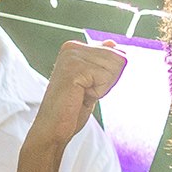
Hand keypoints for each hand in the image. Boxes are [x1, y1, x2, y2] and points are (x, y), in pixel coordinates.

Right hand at [26, 41, 126, 155]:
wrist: (53, 128)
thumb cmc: (71, 109)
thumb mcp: (92, 81)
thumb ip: (101, 61)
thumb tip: (112, 43)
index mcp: (75, 48)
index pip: (116, 53)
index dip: (110, 76)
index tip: (89, 87)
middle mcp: (72, 48)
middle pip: (117, 58)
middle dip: (108, 81)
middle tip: (86, 92)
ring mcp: (72, 57)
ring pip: (113, 67)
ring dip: (102, 87)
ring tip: (82, 94)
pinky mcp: (74, 69)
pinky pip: (104, 77)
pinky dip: (98, 92)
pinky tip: (81, 96)